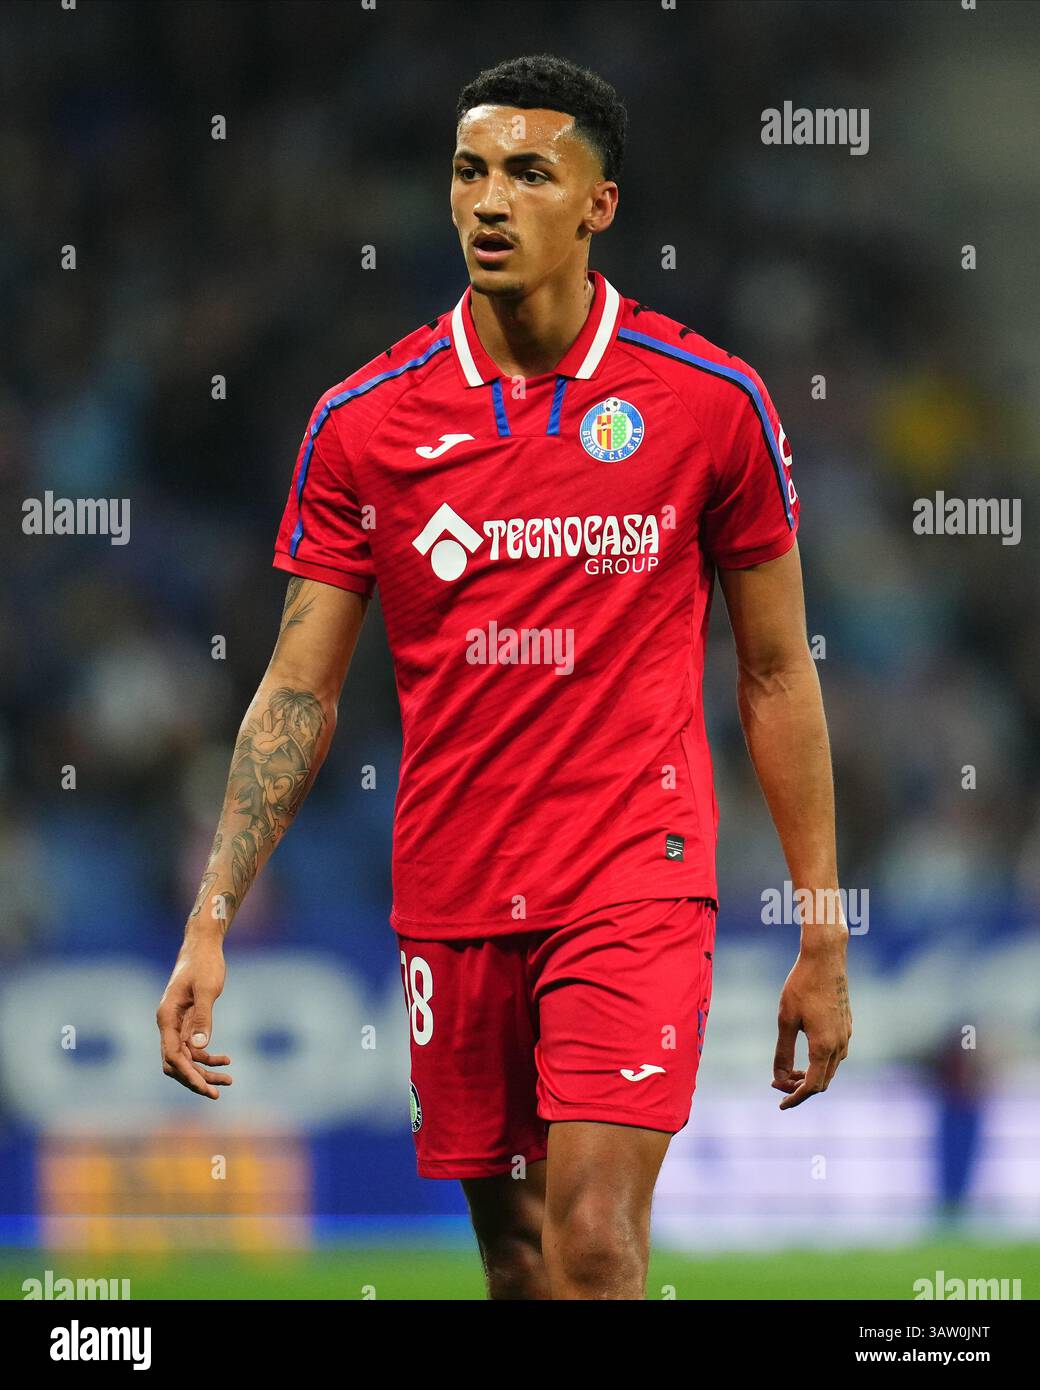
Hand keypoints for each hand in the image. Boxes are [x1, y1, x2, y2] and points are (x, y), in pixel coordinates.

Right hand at [156, 937, 231, 1099]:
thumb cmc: (204, 964)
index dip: (188, 1075)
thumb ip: (203, 1017)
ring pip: (186, 1058)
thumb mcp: (207, 989)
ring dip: (204, 1071)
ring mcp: (177, 1025)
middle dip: (195, 1079)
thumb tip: (200, 1047)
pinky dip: (207, 1057)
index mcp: (167, 1018)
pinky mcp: (188, 1022)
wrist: (203, 946)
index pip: (173, 1056)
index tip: (206, 1088)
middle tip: (218, 1092)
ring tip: (229, 1081)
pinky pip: (194, 1048)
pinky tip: (226, 1060)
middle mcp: (168, 1024)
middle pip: (176, 1063)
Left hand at [772, 948, 850, 1109]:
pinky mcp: (846, 1026)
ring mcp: (846, 1035)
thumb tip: (779, 1078)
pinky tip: (805, 1054)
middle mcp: (839, 1045)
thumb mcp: (785, 1020)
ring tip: (789, 1071)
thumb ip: (783, 1052)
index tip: (780, 1104)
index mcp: (824, 1046)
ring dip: (811, 1075)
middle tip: (777, 1084)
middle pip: (823, 1081)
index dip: (795, 1098)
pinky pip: (835, 1055)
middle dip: (800, 1088)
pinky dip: (819, 1063)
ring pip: (830, 1069)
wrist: (826, 959)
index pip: (812, 1087)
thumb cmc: (802, 986)